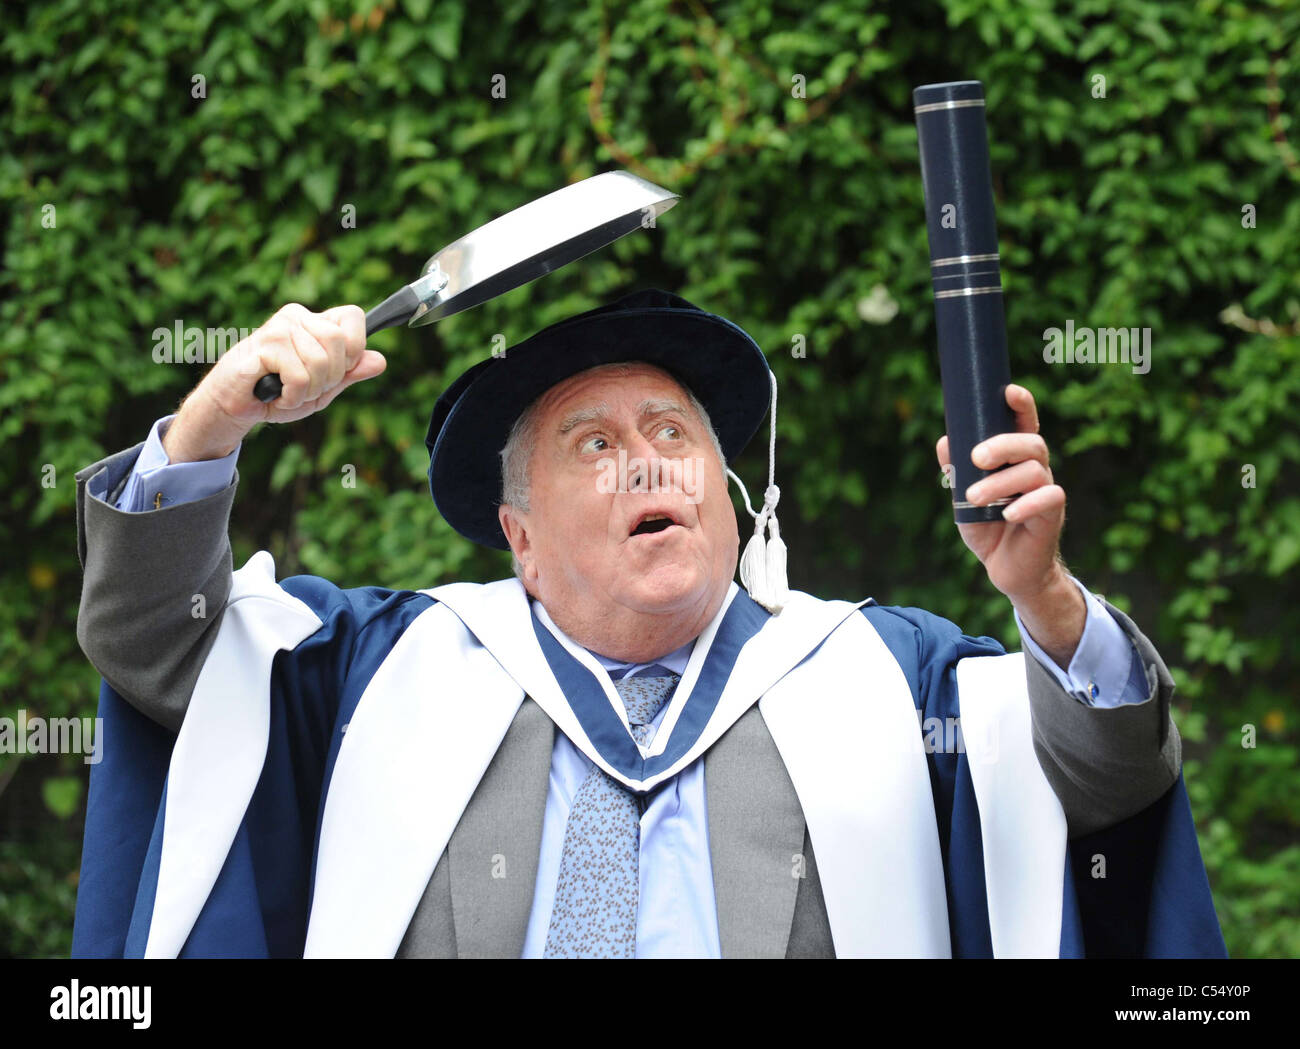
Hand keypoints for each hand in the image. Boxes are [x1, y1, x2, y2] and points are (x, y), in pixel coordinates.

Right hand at [163, 303, 385, 462]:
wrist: (236, 405)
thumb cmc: (279, 393)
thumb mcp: (324, 388)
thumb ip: (350, 374)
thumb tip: (380, 360)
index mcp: (315, 322)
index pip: (353, 315)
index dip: (356, 347)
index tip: (340, 370)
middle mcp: (298, 317)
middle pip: (341, 343)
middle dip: (332, 377)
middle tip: (309, 388)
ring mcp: (280, 327)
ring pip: (321, 363)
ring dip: (309, 391)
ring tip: (289, 392)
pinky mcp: (265, 345)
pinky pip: (299, 377)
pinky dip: (293, 396)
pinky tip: (277, 395)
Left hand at [934, 383, 1066, 604]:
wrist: (1006, 569)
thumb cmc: (987, 527)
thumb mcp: (963, 498)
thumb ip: (956, 471)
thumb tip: (944, 441)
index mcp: (1015, 460)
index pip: (1023, 425)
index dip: (1021, 406)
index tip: (1009, 391)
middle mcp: (1035, 470)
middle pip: (1031, 443)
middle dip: (1004, 445)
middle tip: (976, 459)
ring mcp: (1046, 492)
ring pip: (1034, 472)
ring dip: (1001, 482)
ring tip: (974, 498)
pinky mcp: (1052, 516)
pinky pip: (1049, 499)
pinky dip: (1026, 504)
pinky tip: (1006, 515)